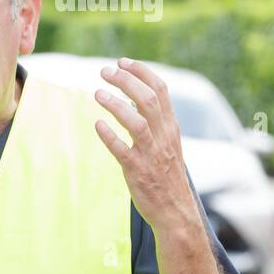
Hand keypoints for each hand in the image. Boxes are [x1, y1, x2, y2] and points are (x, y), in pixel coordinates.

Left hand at [93, 57, 199, 233]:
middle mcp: (164, 137)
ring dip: (116, 105)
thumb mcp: (166, 144)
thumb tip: (133, 97)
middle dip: (126, 81)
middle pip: (148, 100)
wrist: (175, 211)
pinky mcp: (138, 171)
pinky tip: (97, 125)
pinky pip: (124, 151)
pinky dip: (110, 136)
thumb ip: (154, 121)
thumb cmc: (166, 175)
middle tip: (104, 71)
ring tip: (97, 93)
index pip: (161, 90)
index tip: (123, 61)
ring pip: (138, 122)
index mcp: (171, 127)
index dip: (142, 72)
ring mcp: (152, 154)